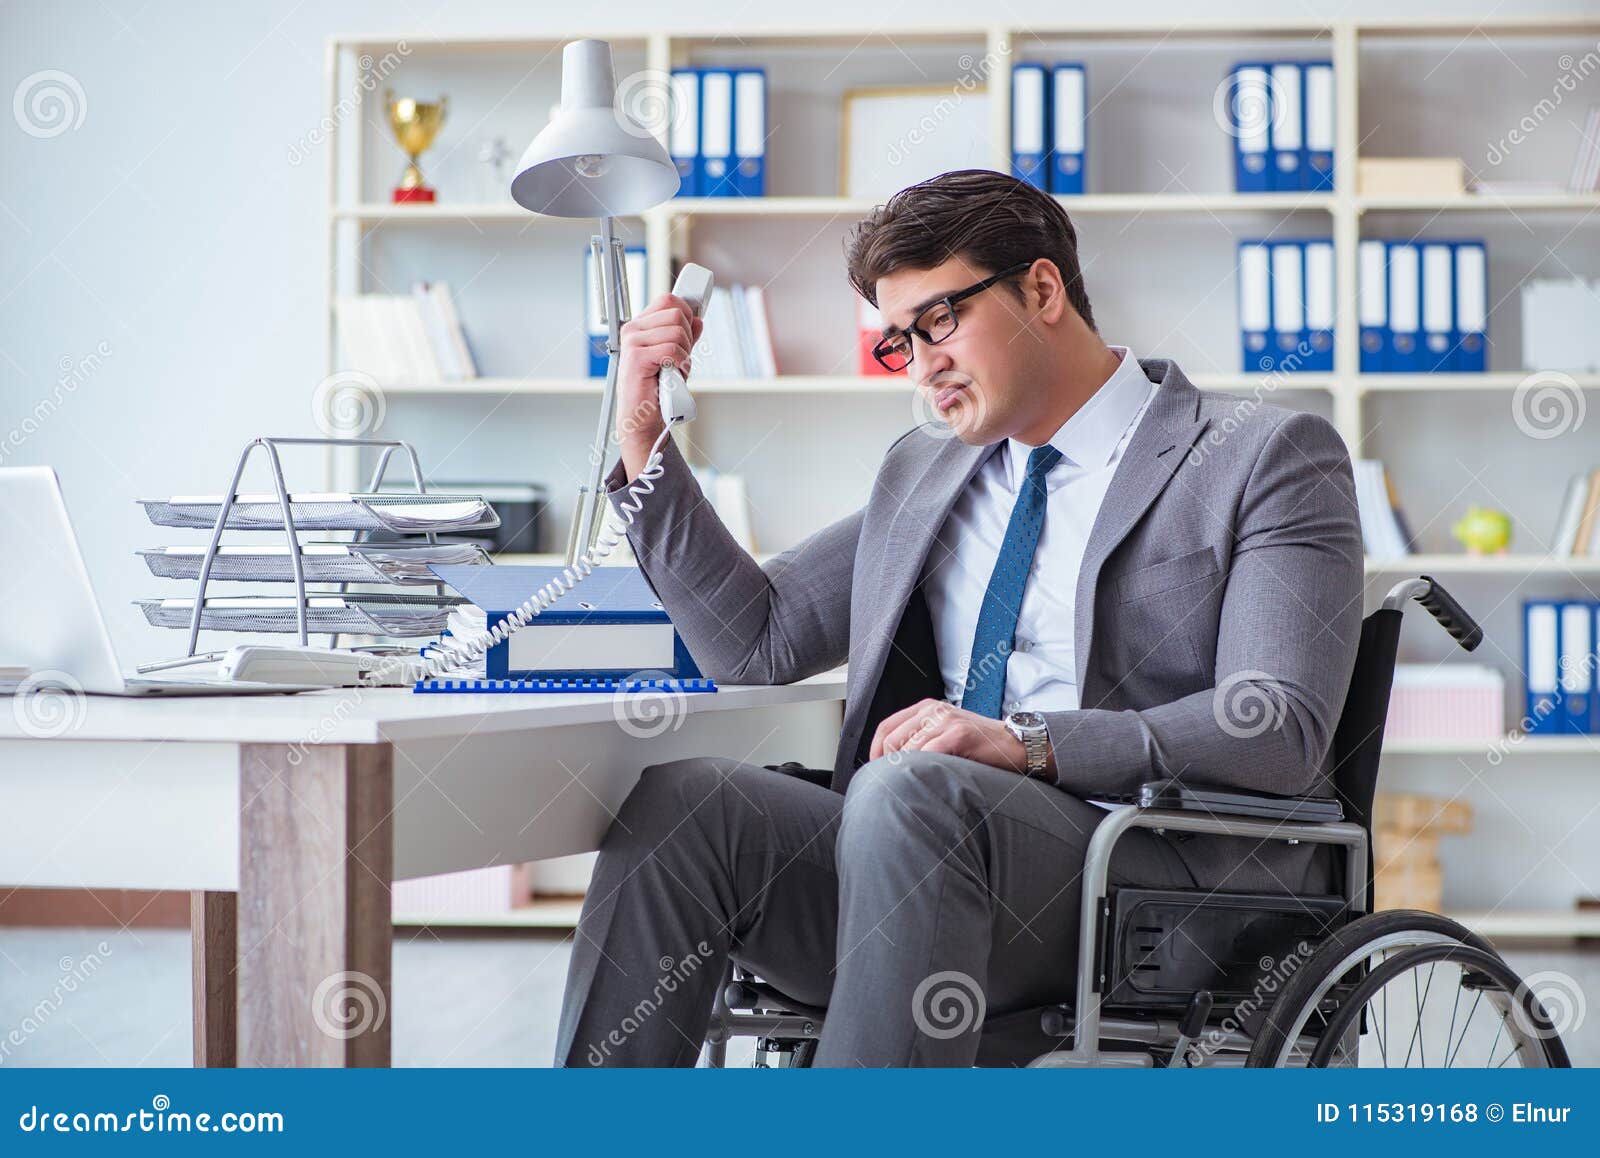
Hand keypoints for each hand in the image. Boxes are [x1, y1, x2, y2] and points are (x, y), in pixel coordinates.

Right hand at [615, 293, 703, 479]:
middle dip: (688, 338)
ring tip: (674, 370)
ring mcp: (633, 343)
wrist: (642, 419)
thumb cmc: (655, 391)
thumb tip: (698, 320)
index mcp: (639, 326)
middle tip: (680, 359)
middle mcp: (633, 330)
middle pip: (676, 313)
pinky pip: (672, 350)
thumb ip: (685, 338)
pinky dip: (679, 364)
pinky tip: (671, 375)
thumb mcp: (676, 358)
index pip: (668, 300)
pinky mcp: (636, 358)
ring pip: (677, 332)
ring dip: (684, 355)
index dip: (686, 311)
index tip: (692, 328)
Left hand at [868, 698, 1042, 775]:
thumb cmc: (980, 746)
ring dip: (904, 769)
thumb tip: (891, 762)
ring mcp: (946, 719)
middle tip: (888, 784)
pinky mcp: (959, 733)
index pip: (887, 726)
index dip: (875, 749)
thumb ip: (921, 739)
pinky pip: (929, 752)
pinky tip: (924, 779)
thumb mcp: (945, 734)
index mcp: (926, 708)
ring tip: (905, 786)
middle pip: (893, 737)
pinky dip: (922, 767)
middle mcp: (933, 710)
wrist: (1016, 744)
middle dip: (886, 763)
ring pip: (909, 747)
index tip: (875, 769)